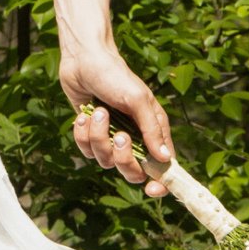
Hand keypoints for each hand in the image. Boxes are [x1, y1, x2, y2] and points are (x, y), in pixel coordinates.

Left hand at [59, 39, 173, 192]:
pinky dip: (82, 133)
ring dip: (99, 137)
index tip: (152, 190)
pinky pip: (86, 150)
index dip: (160, 183)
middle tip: (119, 135)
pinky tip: (83, 114)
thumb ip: (151, 129)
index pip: (163, 167)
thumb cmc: (115, 75)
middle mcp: (135, 138)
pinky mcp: (90, 134)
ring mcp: (111, 137)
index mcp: (153, 130)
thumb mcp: (137, 99)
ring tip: (98, 112)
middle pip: (132, 172)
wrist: (83, 59)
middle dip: (123, 158)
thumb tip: (166, 159)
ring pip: (105, 160)